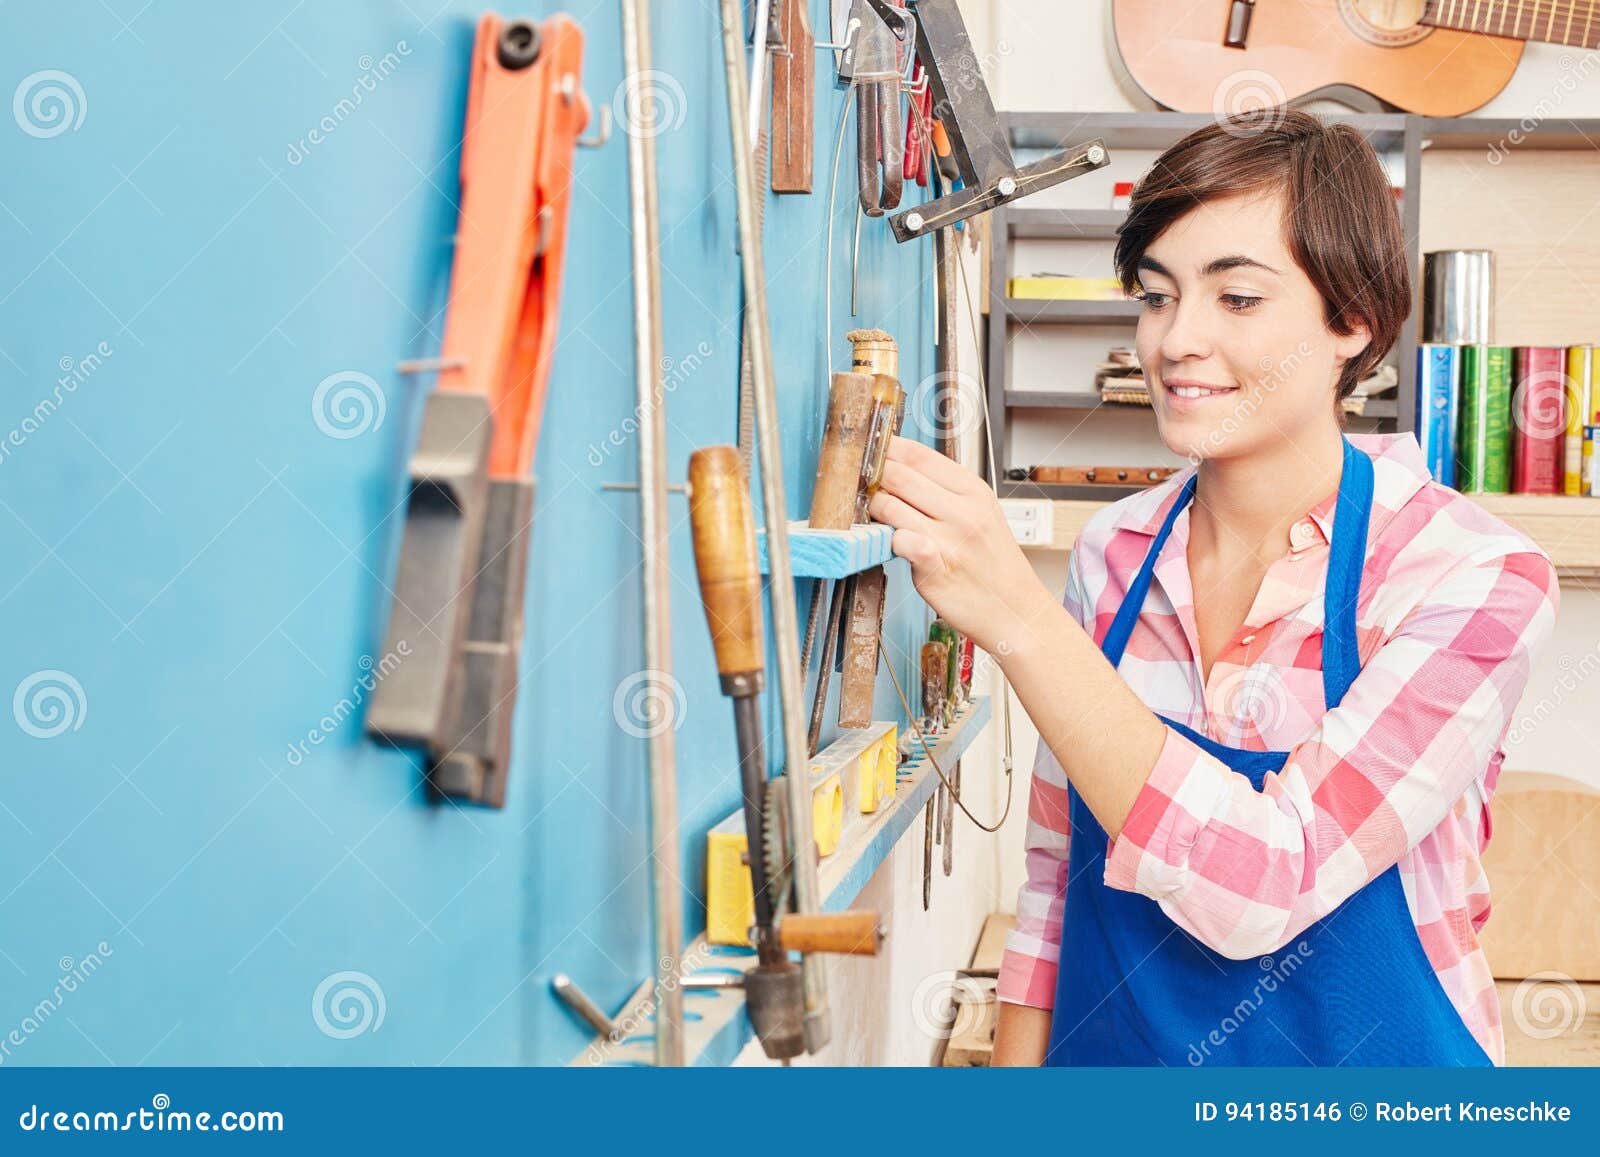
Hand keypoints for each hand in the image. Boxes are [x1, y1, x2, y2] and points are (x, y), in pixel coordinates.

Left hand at [867, 436, 1055, 655]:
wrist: (1016, 611)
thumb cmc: (993, 564)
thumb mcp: (981, 513)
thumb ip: (944, 491)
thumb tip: (899, 468)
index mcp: (973, 490)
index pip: (919, 454)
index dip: (886, 447)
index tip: (869, 451)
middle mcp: (963, 510)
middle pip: (899, 474)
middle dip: (872, 476)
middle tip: (859, 485)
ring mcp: (950, 539)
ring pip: (890, 505)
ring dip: (872, 509)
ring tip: (872, 516)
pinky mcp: (935, 568)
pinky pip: (898, 541)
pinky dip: (886, 539)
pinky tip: (888, 543)